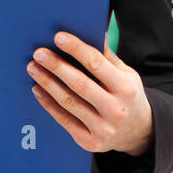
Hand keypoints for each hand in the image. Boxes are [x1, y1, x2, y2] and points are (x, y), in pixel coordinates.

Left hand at [26, 31, 152, 156]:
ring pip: (69, 102)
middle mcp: (116, 109)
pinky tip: (38, 89)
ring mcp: (103, 128)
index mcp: (126, 88)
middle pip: (80, 84)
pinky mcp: (90, 142)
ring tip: (33, 68)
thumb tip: (91, 31)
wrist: (139, 132)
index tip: (58, 37)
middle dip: (57, 67)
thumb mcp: (127, 75)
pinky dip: (48, 104)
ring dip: (48, 83)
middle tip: (38, 53)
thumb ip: (108, 56)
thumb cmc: (127, 95)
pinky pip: (64, 120)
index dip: (76, 49)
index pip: (97, 64)